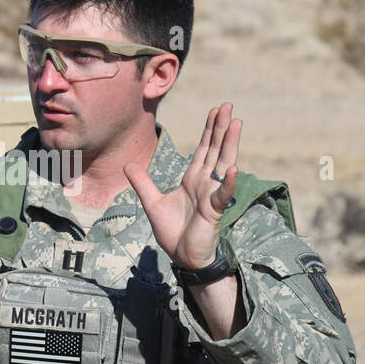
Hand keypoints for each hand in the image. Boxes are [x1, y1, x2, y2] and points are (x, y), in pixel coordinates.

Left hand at [124, 102, 240, 268]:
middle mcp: (206, 183)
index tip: (216, 110)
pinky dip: (228, 183)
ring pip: (224, 165)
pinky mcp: (213, 212)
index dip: (209, 129)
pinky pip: (222, 195)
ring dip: (230, 144)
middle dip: (221, 128)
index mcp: (193, 179)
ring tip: (237, 124)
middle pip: (216, 150)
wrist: (182, 257)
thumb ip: (143, 183)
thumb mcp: (152, 203)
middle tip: (229, 106)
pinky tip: (233, 169)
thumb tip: (128, 165)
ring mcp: (212, 196)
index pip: (203, 149)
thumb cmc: (173, 232)